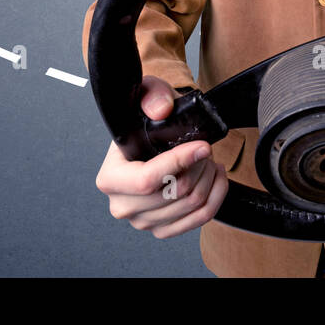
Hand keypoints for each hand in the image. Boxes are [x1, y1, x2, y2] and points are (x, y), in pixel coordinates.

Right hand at [94, 75, 228, 237]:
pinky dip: (215, 196)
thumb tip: (161, 108)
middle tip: (205, 149)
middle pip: (174, 194)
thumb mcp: (146, 95)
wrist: (148, 141)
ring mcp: (142, 221)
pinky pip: (199, 220)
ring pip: (191, 206)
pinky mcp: (163, 229)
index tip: (203, 146)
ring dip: (209, 179)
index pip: (146, 180)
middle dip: (199, 167)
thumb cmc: (145, 121)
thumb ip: (152, 94)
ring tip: (209, 159)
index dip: (179, 163)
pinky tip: (214, 177)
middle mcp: (122, 205)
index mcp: (109, 179)